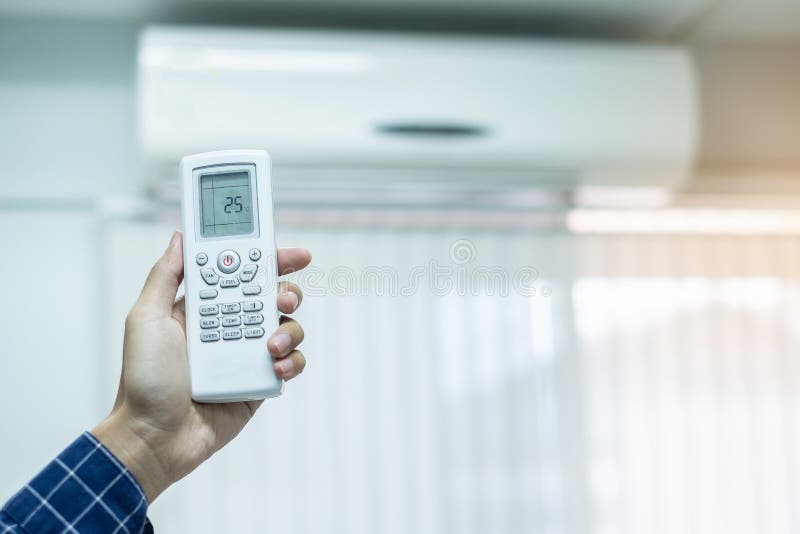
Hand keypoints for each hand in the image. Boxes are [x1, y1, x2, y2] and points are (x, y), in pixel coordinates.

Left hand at [93, 231, 310, 501]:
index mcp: (205, 307)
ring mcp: (247, 355)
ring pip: (288, 328)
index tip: (293, 255)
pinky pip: (291, 364)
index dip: (269, 260)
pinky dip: (291, 362)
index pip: (242, 273)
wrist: (154, 437)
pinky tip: (274, 367)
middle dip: (287, 292)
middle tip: (284, 299)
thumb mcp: (146, 318)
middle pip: (272, 296)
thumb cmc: (143, 379)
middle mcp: (230, 327)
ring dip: (288, 331)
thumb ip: (166, 276)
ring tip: (269, 346)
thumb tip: (180, 238)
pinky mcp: (260, 383)